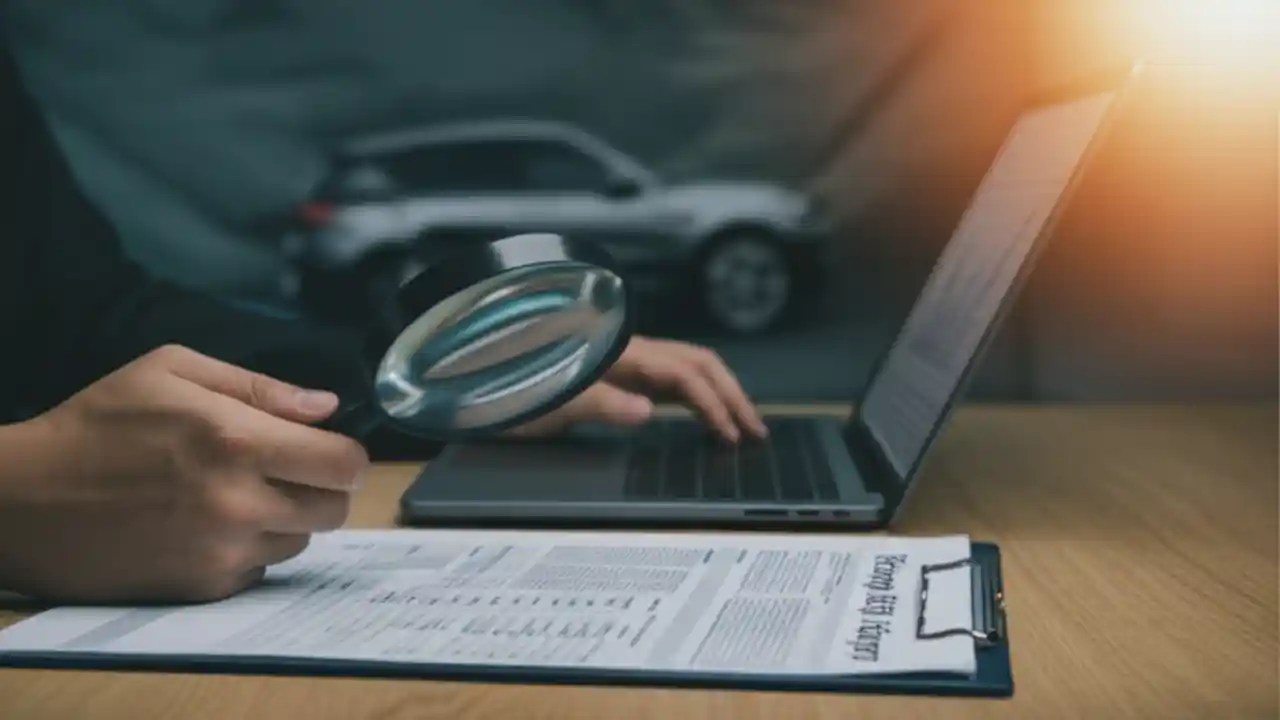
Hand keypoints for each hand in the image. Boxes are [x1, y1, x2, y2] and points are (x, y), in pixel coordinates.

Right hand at [0, 345, 367, 603]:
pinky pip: (259, 570)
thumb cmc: (98, 423)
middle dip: (322, 488)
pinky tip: (206, 525)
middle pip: (334, 509)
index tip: (326, 450)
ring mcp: (221, 552)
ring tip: (234, 494)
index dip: (345, 456)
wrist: (25, 501)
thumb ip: (259, 386)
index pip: (345, 465)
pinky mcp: (202, 588)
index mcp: (238, 441)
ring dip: (283, 519)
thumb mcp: (171, 371)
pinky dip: (247, 550)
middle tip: (286, 471)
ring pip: (299, 541)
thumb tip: (325, 406)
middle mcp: (238, 503)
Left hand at [510, 336, 766, 441]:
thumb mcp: (548, 402)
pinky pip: (667, 380)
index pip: (684, 374)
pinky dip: (695, 397)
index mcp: (618, 355)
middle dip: (731, 395)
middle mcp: (627, 352)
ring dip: (718, 393)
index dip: (713, 404)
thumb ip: (598, 402)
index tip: (729, 436)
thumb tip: (647, 411)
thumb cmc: (506, 390)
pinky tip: (702, 417)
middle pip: (697, 363)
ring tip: (741, 426)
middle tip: (756, 432)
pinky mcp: (616, 374)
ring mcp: (623, 361)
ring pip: (687, 368)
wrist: (474, 379)